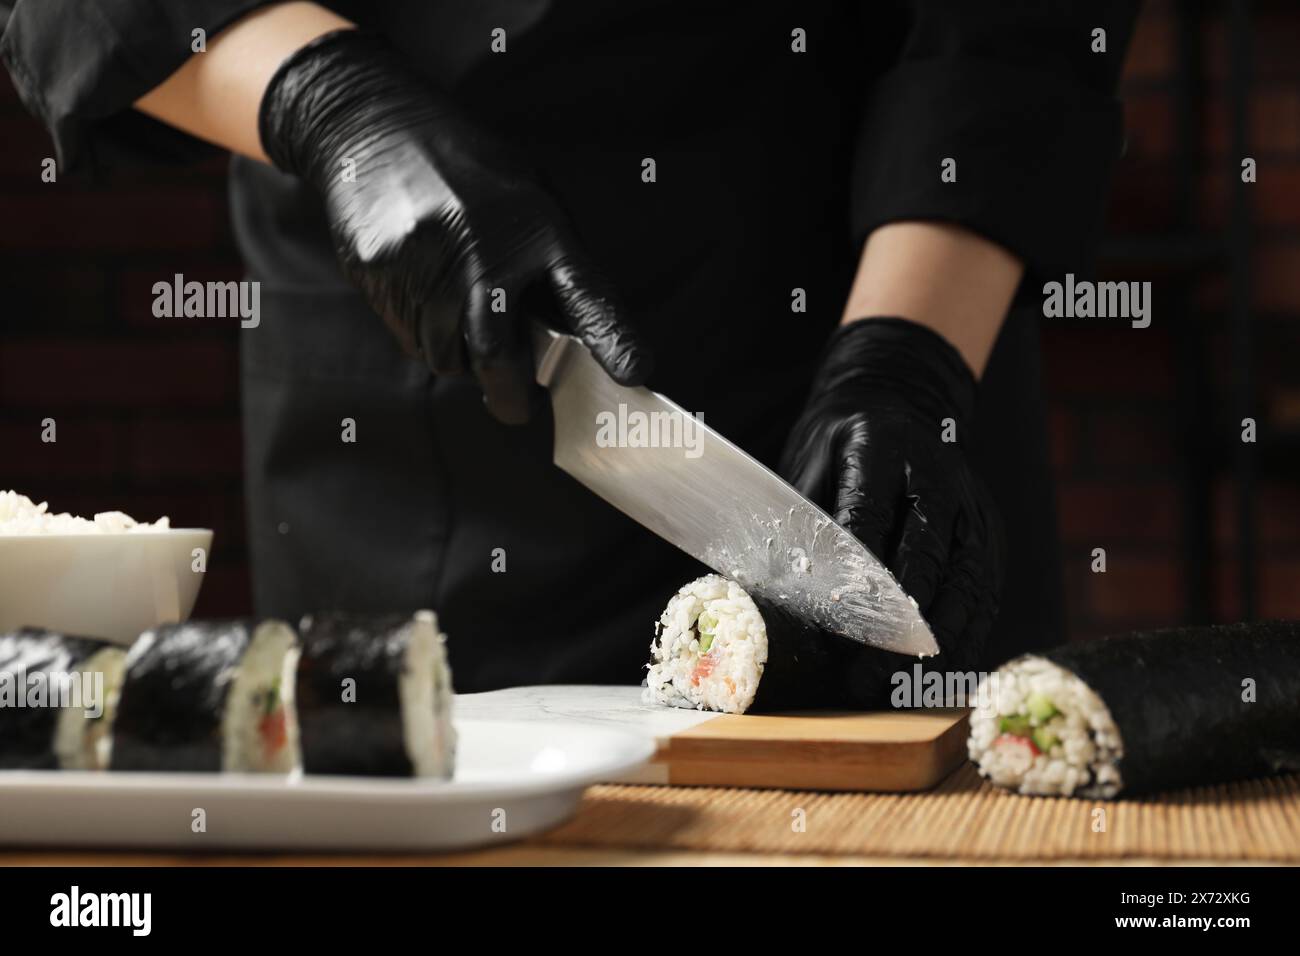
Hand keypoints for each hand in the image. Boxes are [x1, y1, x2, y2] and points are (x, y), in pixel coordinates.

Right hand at [258, 30, 650, 422]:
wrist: (373, 124)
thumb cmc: (462, 165)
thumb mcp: (525, 194)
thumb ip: (547, 258)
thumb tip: (571, 332)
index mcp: (535, 224)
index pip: (584, 292)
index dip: (610, 337)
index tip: (631, 373)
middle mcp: (483, 247)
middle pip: (497, 351)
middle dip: (510, 394)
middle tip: (515, 408)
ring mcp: (428, 261)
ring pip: (447, 354)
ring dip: (459, 358)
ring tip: (462, 325)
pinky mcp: (382, 271)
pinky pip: (408, 335)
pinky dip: (423, 334)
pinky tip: (426, 299)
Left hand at [779, 318, 1003, 663]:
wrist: (902, 398)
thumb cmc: (841, 444)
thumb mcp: (810, 463)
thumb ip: (803, 521)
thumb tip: (780, 594)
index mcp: (883, 446)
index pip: (869, 515)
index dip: (853, 575)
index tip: (832, 624)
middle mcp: (939, 475)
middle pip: (923, 558)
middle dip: (892, 627)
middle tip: (860, 675)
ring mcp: (972, 505)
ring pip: (964, 582)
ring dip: (931, 643)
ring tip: (894, 686)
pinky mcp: (989, 532)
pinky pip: (984, 591)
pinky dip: (964, 635)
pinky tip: (937, 674)